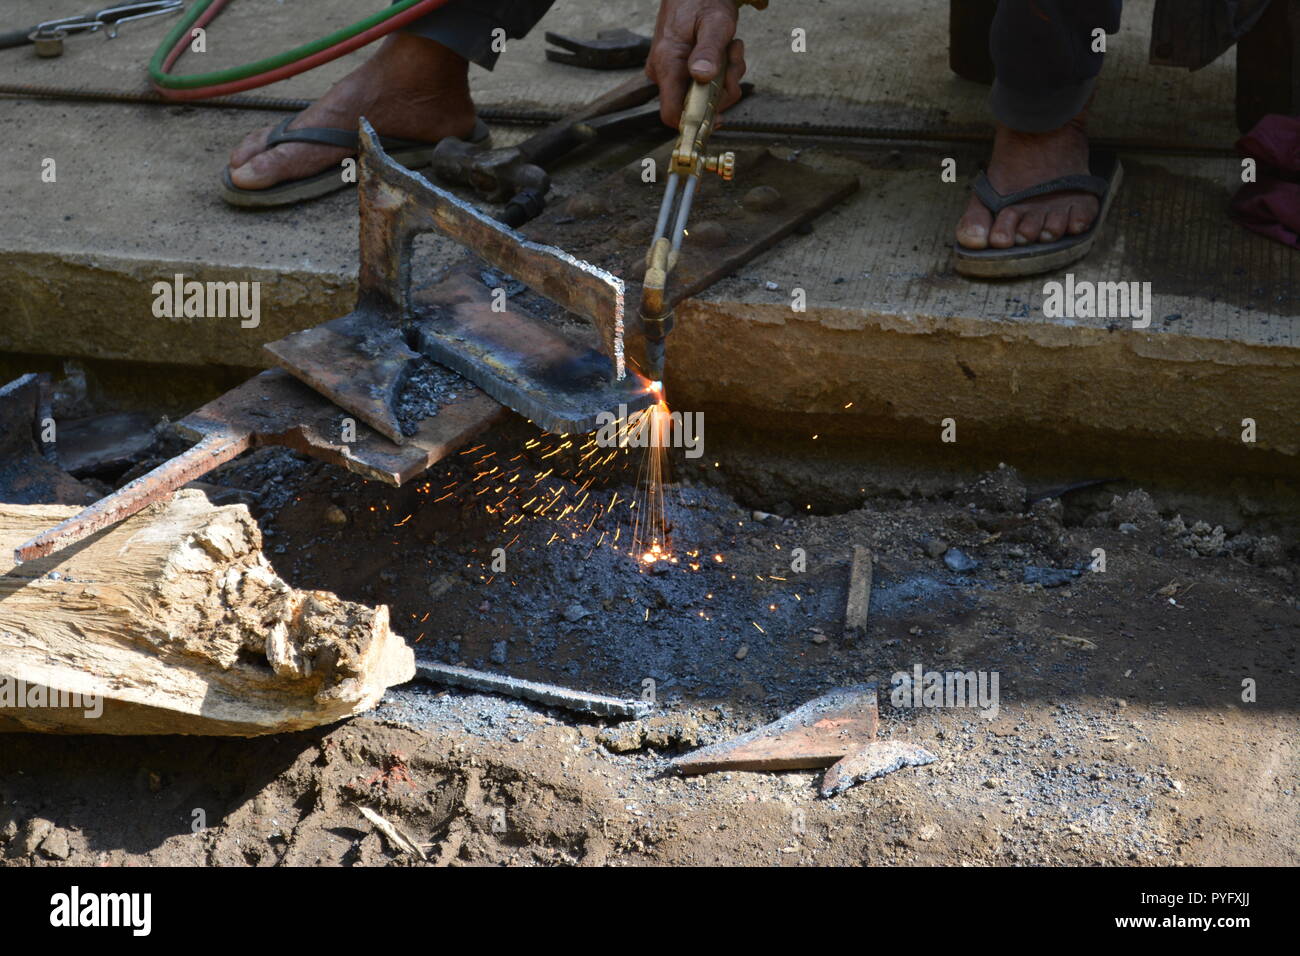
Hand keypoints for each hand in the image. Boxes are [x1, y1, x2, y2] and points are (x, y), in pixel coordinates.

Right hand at [646, 0, 746, 128]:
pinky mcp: (680, 69)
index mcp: (667, 63)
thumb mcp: (715, 22)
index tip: (719, 116)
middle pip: (694, 106)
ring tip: (731, 50)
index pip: (672, 114)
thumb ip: (709, 50)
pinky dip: (722, 73)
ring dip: (726, 79)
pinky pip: (704, 83)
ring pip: (703, 95)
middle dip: (722, 91)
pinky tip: (725, 52)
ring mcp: (671, 72)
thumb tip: (702, 77)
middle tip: (733, 64)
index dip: (695, 121)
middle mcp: (664, 72)